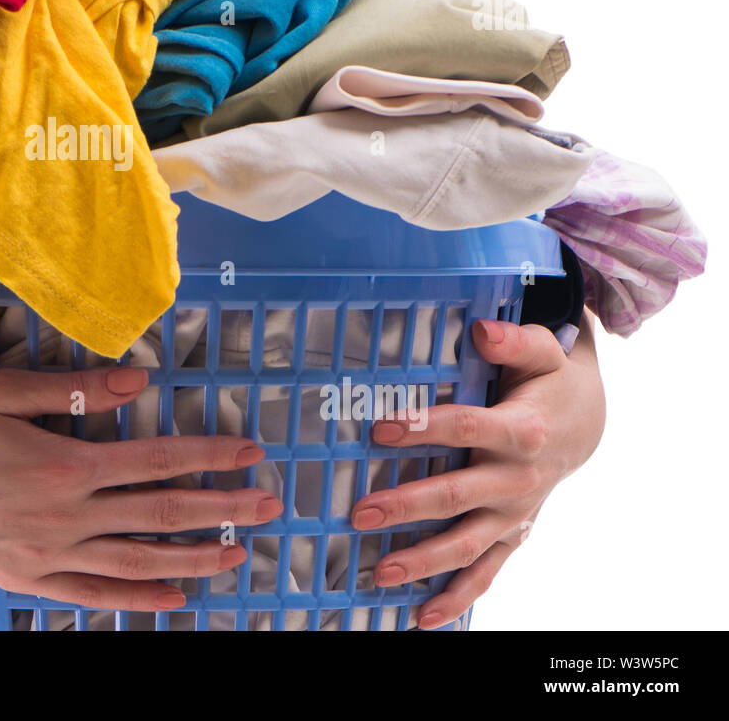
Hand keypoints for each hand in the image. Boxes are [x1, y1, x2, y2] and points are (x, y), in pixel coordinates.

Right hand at [0, 365, 279, 610]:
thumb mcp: (4, 390)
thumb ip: (76, 388)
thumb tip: (141, 379)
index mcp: (66, 464)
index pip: (155, 460)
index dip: (208, 454)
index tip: (250, 451)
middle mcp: (66, 515)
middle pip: (160, 513)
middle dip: (221, 509)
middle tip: (268, 505)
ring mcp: (48, 553)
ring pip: (137, 560)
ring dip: (194, 557)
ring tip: (239, 554)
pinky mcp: (27, 577)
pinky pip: (93, 592)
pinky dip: (136, 596)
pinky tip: (172, 594)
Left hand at [349, 313, 604, 628]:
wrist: (585, 425)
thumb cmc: (550, 383)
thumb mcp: (542, 352)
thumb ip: (513, 341)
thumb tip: (483, 330)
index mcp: (522, 431)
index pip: (467, 427)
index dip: (424, 427)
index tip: (379, 427)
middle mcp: (518, 479)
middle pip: (458, 496)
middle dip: (408, 506)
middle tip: (361, 513)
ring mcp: (515, 513)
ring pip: (468, 545)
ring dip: (424, 562)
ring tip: (380, 572)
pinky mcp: (512, 533)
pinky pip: (487, 571)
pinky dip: (458, 598)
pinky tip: (423, 617)